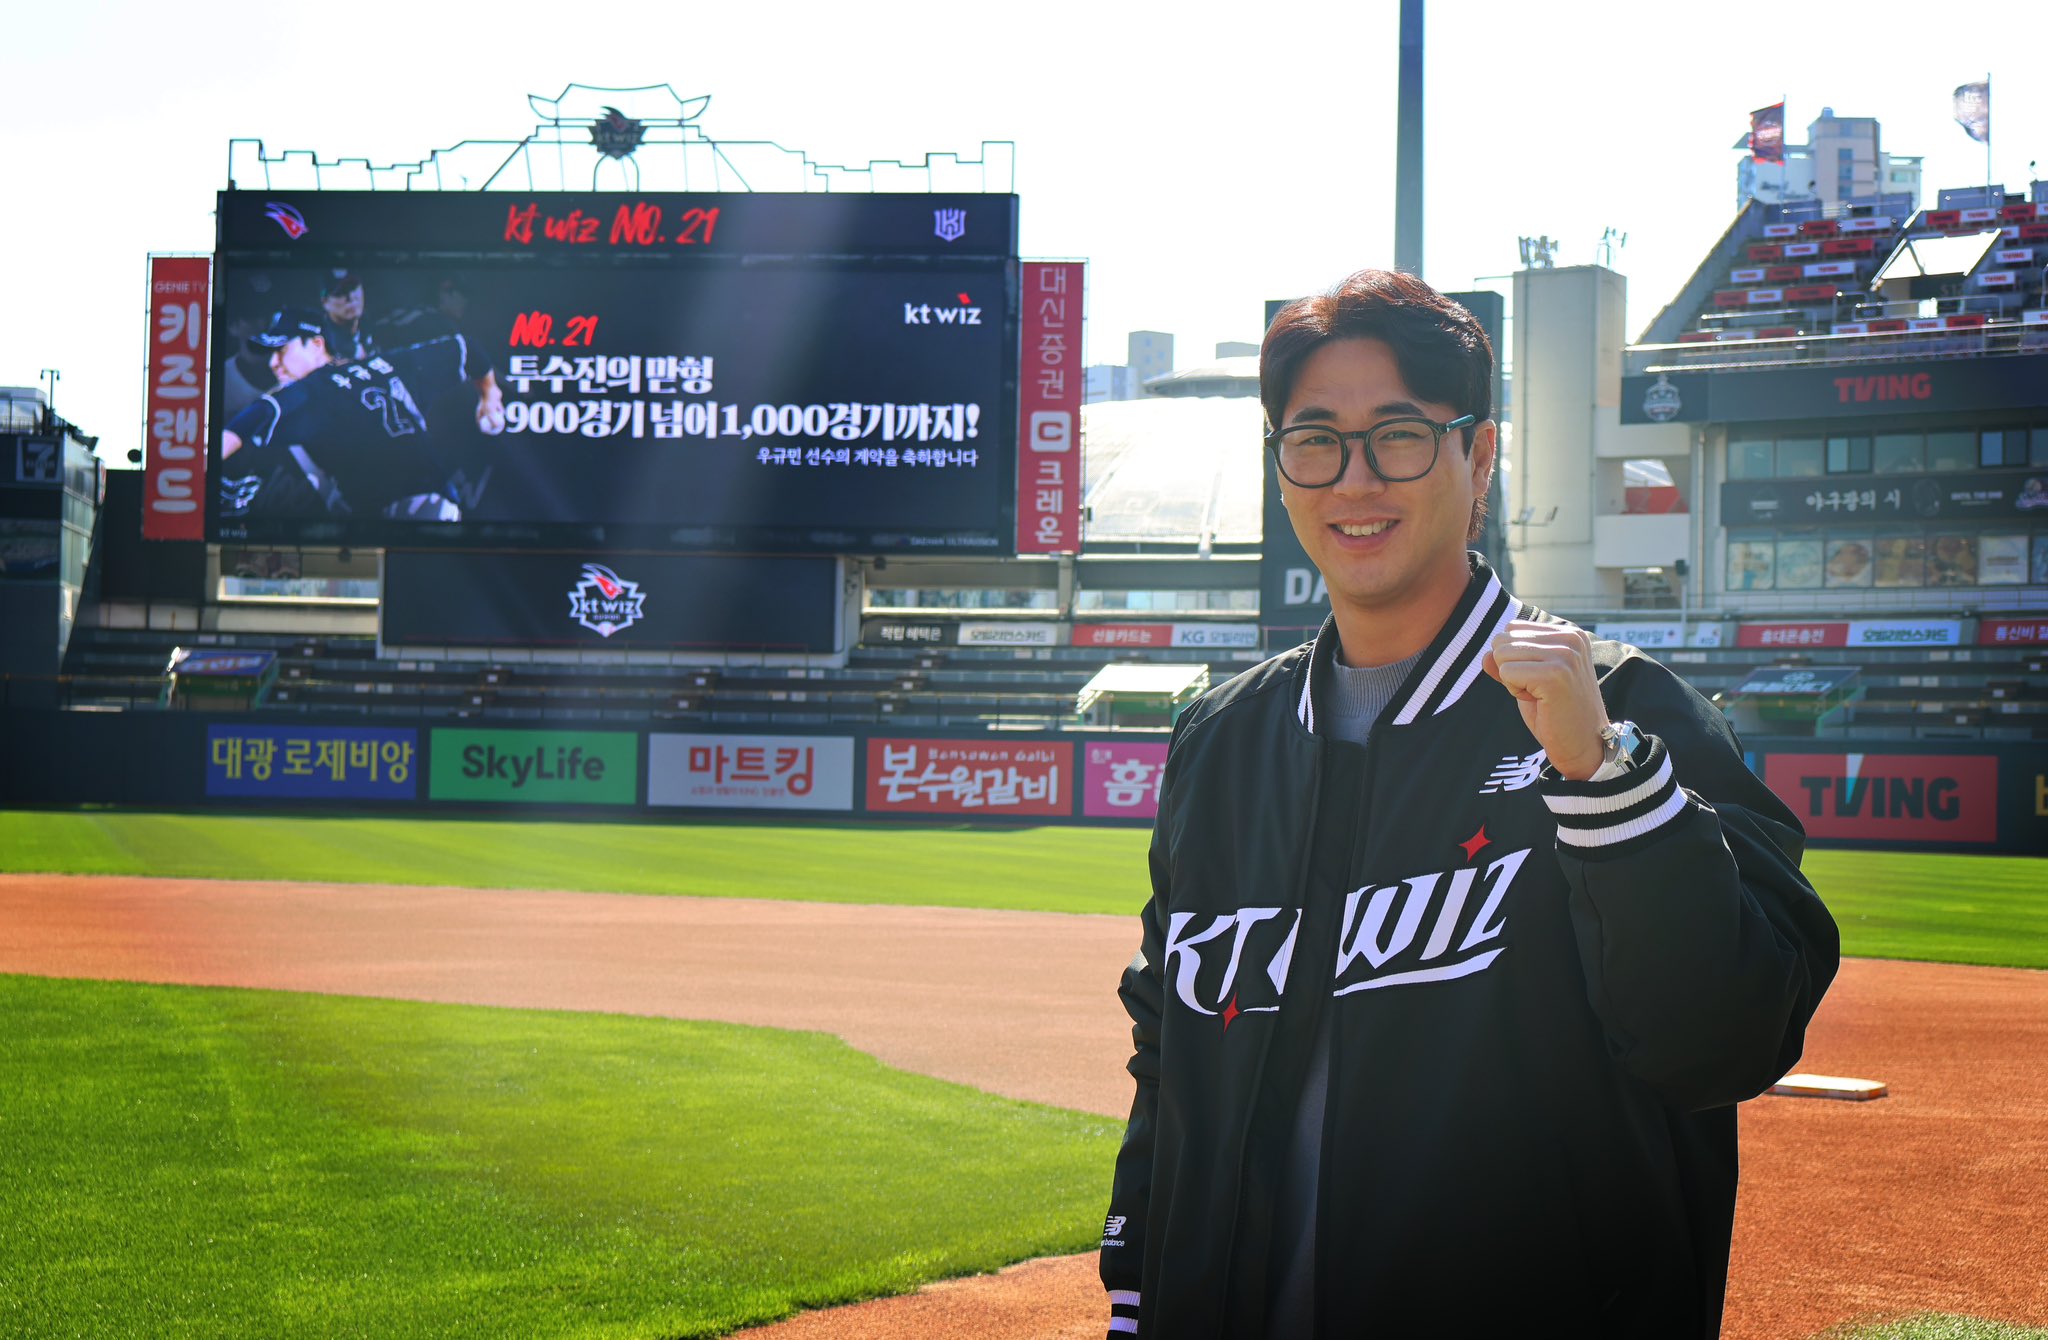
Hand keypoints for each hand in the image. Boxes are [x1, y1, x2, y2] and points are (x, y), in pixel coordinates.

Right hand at [475, 384, 504, 435]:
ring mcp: (490, 407)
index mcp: (480, 414)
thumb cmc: (488, 401)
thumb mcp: (490, 413)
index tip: (488, 433)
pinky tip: (505, 417)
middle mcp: (484, 411)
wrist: (489, 389)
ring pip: (495, 415)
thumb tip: (496, 428)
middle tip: (496, 431)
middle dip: (492, 426)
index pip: (480, 424)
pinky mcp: (496, 403)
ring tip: (502, 425)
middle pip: (488, 421)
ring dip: (498, 419)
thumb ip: (493, 421)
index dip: (484, 430)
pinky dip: (502, 413)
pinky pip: (500, 409)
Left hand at [1480, 621, 1608, 779]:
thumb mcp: (1529, 679)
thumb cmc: (1556, 713)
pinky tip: (1540, 702)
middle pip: (1503, 640)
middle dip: (1511, 669)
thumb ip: (1508, 661)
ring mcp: (1565, 655)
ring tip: (1540, 696)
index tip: (1540, 680)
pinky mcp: (1555, 674)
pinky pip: (1506, 672)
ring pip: (1501, 655)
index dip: (1515, 659)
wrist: (1584, 746)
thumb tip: (1485, 655)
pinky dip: (1514, 691)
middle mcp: (1570, 638)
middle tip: (1539, 691)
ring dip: (1513, 682)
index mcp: (1568, 633)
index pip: (1512, 628)